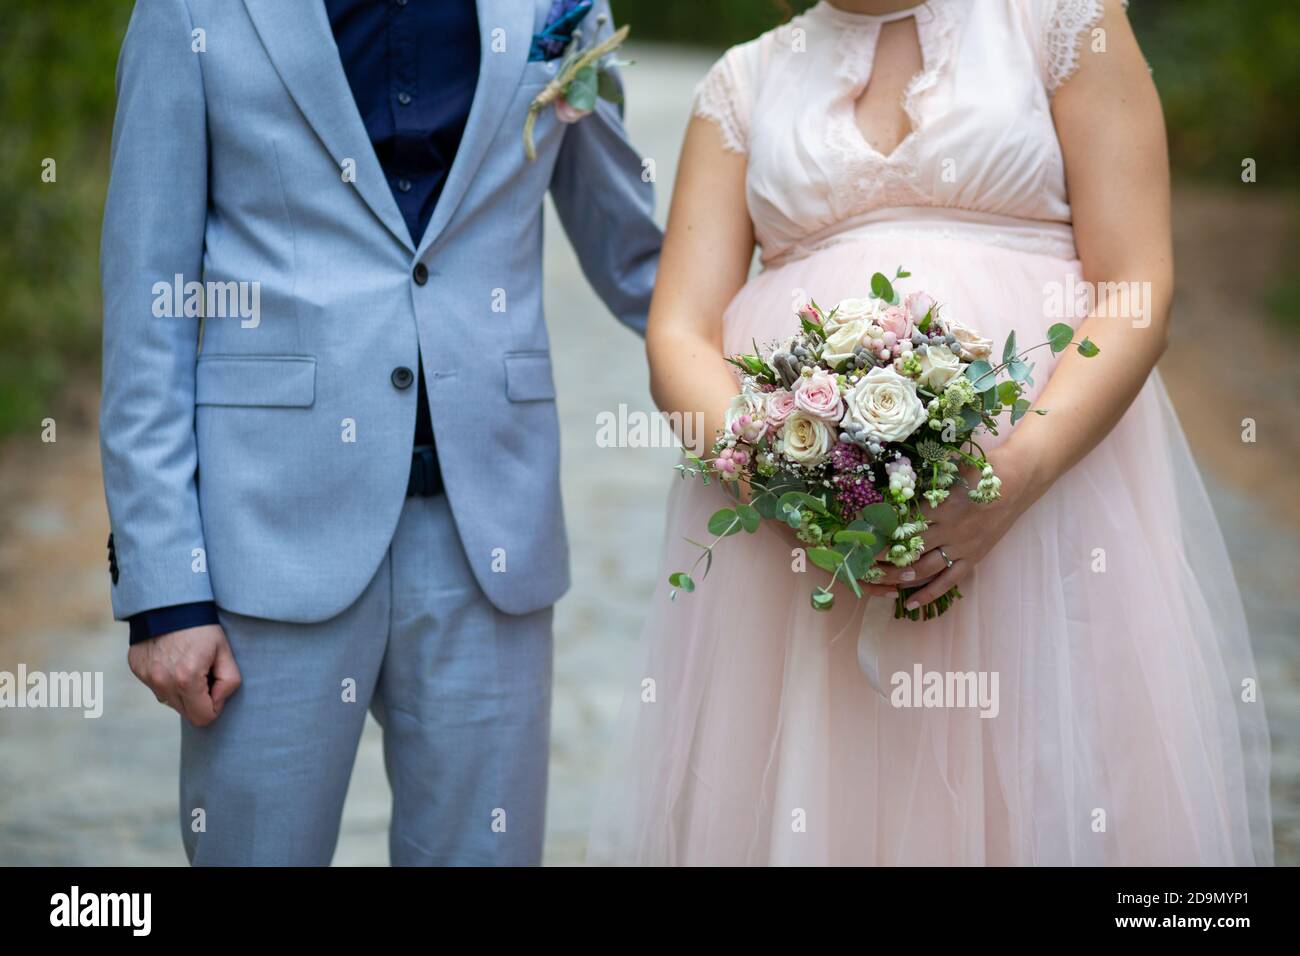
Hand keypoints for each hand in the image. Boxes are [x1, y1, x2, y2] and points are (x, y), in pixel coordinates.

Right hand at [127, 624, 241, 726]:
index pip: (203, 718)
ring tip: (188, 664)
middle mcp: (162, 683)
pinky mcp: (137, 670)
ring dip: (182, 691)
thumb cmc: (202, 627)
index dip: (215, 706)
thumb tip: (217, 701)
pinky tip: (172, 658)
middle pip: (186, 713)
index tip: (216, 685)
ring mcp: (147, 678)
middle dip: (199, 700)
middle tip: (204, 673)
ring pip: (171, 701)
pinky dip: (167, 679)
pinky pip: (157, 687)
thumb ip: (229, 681)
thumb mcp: (224, 651)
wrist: (169, 603)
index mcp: (186, 680)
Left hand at [866, 447, 1045, 607]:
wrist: (1016, 482)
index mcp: (942, 505)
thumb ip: (923, 478)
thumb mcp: (949, 469)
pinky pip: (949, 581)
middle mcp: (950, 530)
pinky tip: (910, 603)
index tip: (862, 538)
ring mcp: (962, 547)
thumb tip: (893, 478)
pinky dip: (929, 594)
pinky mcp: (972, 558)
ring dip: (900, 576)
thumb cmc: (980, 471)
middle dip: (884, 558)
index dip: (882, 533)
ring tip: (878, 582)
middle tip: (861, 564)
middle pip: (911, 549)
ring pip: (925, 569)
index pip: (904, 524)